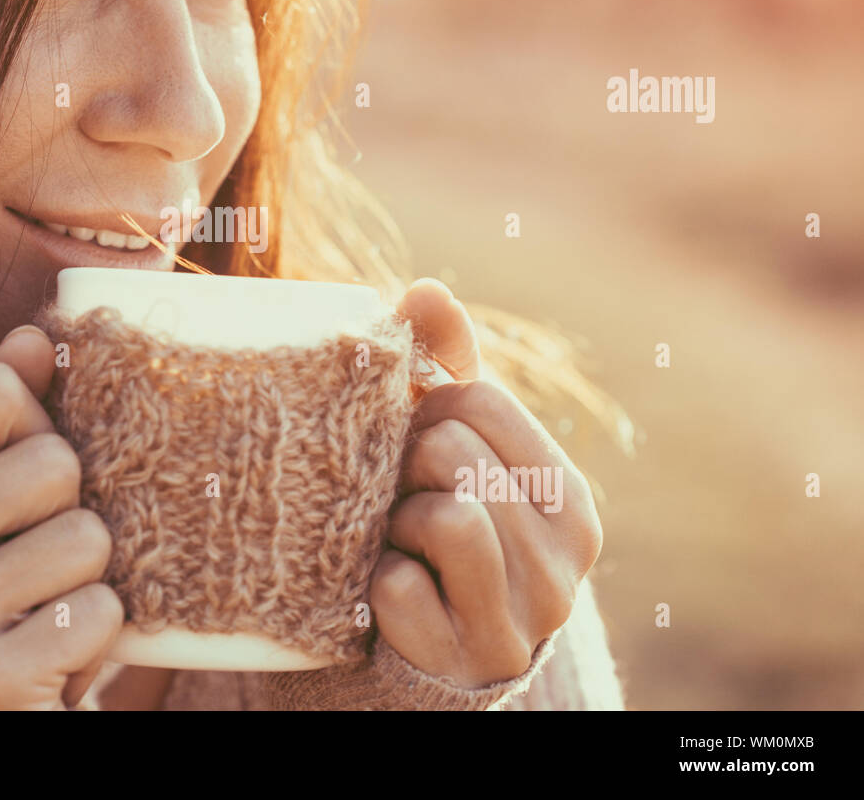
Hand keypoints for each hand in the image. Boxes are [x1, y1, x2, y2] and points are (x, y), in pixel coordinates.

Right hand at [0, 325, 122, 708]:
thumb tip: (31, 337)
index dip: (37, 431)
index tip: (23, 488)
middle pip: (53, 461)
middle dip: (72, 510)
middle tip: (41, 562)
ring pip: (86, 536)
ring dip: (90, 575)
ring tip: (47, 606)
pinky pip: (100, 611)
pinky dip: (97, 632)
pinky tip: (53, 652)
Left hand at [369, 279, 602, 687]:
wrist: (435, 648)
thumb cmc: (443, 524)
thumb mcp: (454, 447)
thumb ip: (445, 367)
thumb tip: (427, 287)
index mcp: (568, 496)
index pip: (478, 398)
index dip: (426, 409)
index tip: (416, 441)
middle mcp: (566, 558)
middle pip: (453, 450)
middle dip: (407, 464)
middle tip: (404, 496)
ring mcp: (523, 615)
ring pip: (442, 515)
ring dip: (397, 521)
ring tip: (403, 540)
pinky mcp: (466, 656)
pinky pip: (398, 585)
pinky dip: (377, 583)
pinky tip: (390, 592)